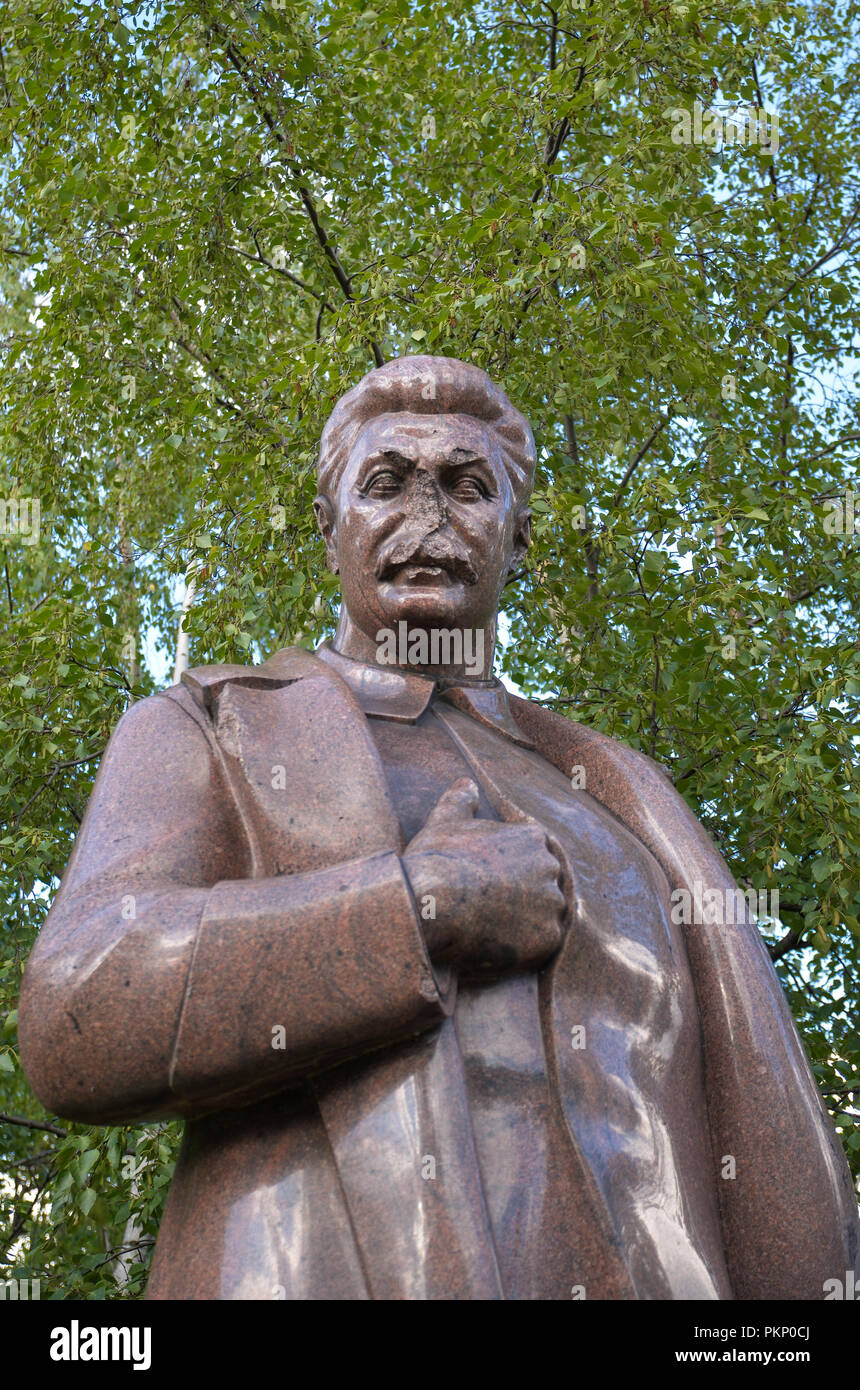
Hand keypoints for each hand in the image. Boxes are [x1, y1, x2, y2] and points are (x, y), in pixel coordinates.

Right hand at [402, 778, 567, 978]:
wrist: (431, 902)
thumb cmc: (436, 859)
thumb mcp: (444, 821)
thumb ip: (461, 800)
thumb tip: (466, 783)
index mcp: (534, 838)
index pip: (534, 857)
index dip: (510, 872)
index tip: (488, 883)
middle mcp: (551, 867)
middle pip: (543, 886)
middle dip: (522, 897)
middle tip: (488, 909)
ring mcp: (552, 903)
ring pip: (544, 916)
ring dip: (525, 924)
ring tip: (490, 929)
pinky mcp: (548, 937)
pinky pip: (541, 944)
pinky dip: (523, 947)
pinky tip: (496, 944)